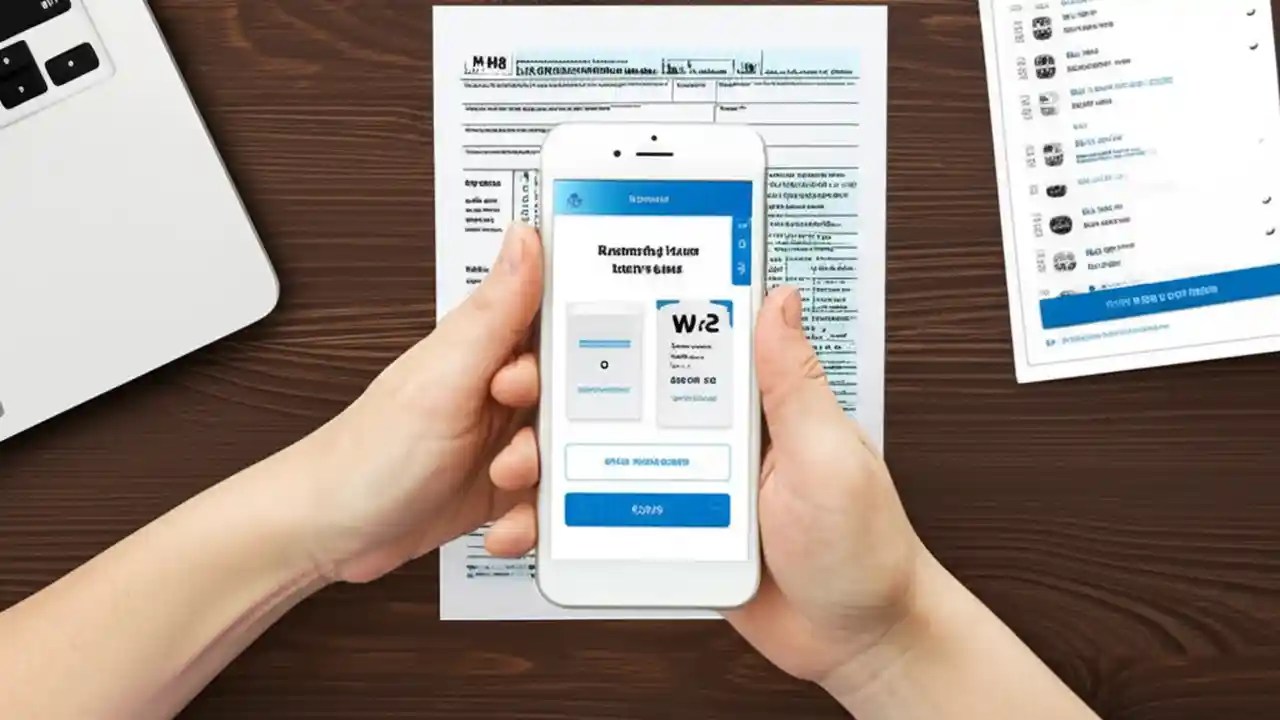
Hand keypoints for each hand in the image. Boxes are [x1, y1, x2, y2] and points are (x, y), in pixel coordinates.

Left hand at [279, 223, 544, 583]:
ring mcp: (504, 441)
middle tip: (531, 442)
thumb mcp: (444, 379)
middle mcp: (499, 390)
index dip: (578, 349)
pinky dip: (530, 522)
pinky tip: (503, 528)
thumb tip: (527, 237)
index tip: (573, 374)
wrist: (328, 533)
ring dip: (545, 479)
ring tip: (505, 482)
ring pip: (568, 453)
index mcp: (487, 347)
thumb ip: (495, 312)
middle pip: (575, 395)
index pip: (559, 324)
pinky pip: (546, 501)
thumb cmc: (370, 453)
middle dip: (566, 430)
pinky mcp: (504, 489)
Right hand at [488, 283, 932, 692]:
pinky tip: (540, 525)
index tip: (566, 307)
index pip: (682, 340)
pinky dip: (573, 522)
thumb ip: (794, 383)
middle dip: (565, 392)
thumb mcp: (828, 456)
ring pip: (609, 458)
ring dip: (557, 461)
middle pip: (627, 398)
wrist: (857, 641)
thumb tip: (776, 298)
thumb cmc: (863, 547)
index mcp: (755, 403)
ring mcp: (692, 484)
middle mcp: (717, 436)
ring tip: (518, 468)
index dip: (624, 322)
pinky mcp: (677, 531)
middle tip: (518, 389)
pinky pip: (615, 518)